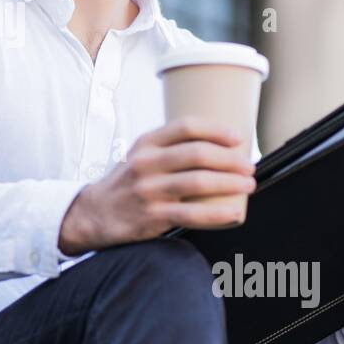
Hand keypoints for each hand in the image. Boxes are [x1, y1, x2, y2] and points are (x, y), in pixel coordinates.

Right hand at [58, 116, 255, 255]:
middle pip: (196, 154)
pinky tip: (234, 212)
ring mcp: (148, 190)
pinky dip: (217, 213)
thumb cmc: (128, 182)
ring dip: (230, 183)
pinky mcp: (152, 216)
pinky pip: (191, 214)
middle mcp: (145, 163)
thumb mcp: (140, 155)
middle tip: (249, 166)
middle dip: (230, 159)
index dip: (216, 129)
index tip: (238, 138)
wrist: (94, 213)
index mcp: (146, 143)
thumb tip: (218, 144)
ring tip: (248, 185)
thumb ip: (170, 147)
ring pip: (198, 182)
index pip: (185, 127)